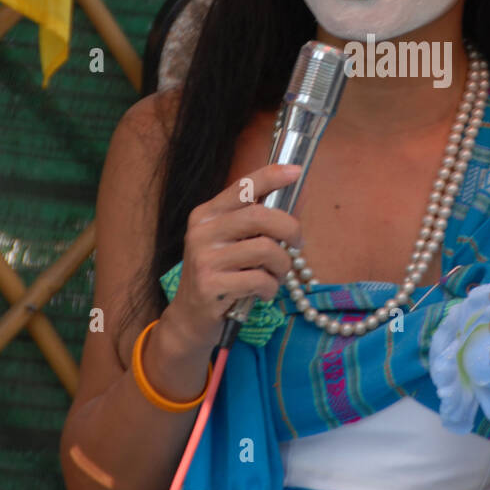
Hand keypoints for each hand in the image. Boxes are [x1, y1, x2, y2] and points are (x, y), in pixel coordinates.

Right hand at [163, 162, 303, 354]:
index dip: (271, 176)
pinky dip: (270, 288)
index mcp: (207, 214)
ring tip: (276, 275)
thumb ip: (260, 222)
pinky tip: (263, 292)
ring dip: (282, 265)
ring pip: (265, 249)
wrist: (190, 317)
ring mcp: (204, 259)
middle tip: (297, 243)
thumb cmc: (222, 274)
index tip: (295, 171)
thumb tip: (298, 196)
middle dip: (289, 228)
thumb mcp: (233, 242)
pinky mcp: (210, 286)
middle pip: (259, 216)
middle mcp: (201, 232)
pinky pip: (259, 280)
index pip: (242, 187)